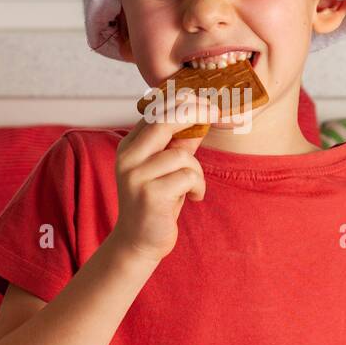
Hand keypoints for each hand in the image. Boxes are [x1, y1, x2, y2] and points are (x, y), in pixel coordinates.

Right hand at [109, 93, 206, 262]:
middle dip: (196, 113)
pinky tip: (192, 199)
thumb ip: (181, 143)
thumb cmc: (158, 202)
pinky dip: (197, 187)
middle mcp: (128, 156)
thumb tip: (202, 114)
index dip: (186, 101)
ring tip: (192, 188)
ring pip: (182, 155)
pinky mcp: (149, 194)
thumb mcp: (169, 168)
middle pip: (164, 120)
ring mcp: (136, 175)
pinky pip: (188, 177)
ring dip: (197, 172)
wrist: (138, 242)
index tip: (209, 102)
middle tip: (217, 113)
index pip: (157, 111)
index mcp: (130, 145)